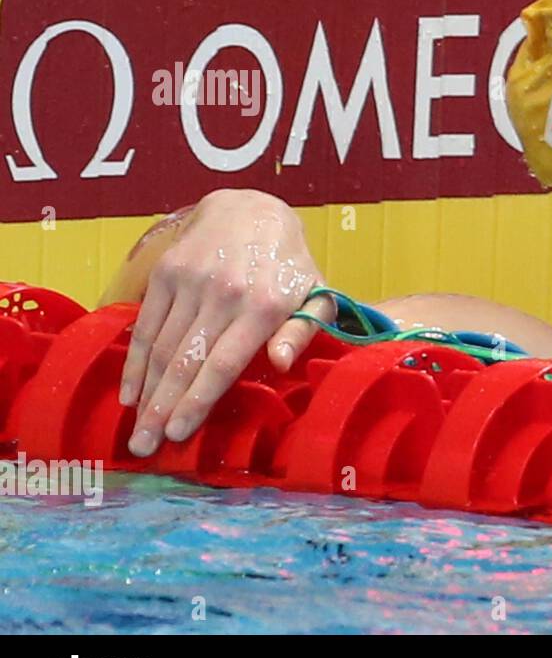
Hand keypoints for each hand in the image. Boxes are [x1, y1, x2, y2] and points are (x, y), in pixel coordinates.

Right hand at [119, 189, 334, 456]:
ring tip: (137, 430)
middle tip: (146, 447)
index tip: (179, 434)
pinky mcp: (166, 273)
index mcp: (264, 305)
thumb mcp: (316, 295)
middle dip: (162, 409)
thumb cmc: (290, 266)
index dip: (198, 400)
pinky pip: (145, 325)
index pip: (224, 363)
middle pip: (186, 361)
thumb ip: (304, 331)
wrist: (252, 210)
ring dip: (146, 393)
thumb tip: (282, 364)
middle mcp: (224, 293)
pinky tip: (129, 392)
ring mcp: (190, 281)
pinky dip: (135, 362)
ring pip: (162, 347)